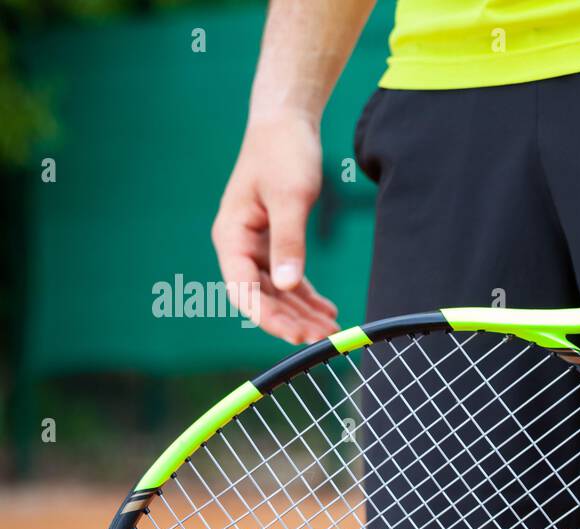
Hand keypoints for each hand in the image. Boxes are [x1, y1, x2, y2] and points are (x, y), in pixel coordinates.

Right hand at [212, 109, 338, 344]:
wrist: (286, 123)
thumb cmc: (283, 153)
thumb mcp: (290, 197)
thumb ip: (289, 241)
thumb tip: (289, 285)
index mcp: (231, 236)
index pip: (245, 290)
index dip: (269, 318)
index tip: (297, 337)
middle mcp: (239, 245)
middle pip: (262, 296)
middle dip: (291, 320)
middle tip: (324, 338)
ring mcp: (256, 245)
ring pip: (278, 291)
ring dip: (302, 312)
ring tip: (332, 329)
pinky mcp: (274, 240)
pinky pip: (289, 277)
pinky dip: (306, 295)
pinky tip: (327, 310)